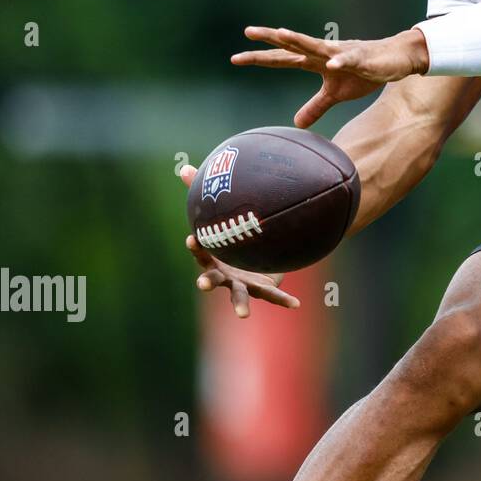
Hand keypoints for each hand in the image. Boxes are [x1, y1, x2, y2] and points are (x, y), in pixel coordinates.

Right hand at [179, 164, 300, 317]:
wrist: (254, 257)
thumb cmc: (231, 233)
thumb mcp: (220, 213)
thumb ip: (203, 191)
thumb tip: (184, 166)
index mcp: (213, 256)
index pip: (201, 250)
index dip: (196, 245)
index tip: (191, 238)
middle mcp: (224, 272)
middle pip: (211, 277)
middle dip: (205, 281)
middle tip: (200, 284)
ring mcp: (241, 282)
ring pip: (239, 294)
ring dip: (240, 303)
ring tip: (242, 314)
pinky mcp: (261, 287)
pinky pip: (272, 294)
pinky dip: (283, 299)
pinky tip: (296, 304)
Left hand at [231, 26, 428, 126]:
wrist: (395, 59)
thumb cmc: (363, 72)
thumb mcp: (336, 93)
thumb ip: (315, 106)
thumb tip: (297, 123)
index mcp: (314, 61)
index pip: (282, 59)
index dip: (260, 59)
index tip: (235, 59)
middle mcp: (323, 53)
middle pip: (293, 44)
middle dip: (271, 38)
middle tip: (247, 31)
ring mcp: (341, 53)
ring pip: (316, 45)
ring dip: (300, 39)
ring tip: (281, 33)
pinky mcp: (360, 58)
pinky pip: (349, 60)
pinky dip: (341, 61)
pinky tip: (332, 64)